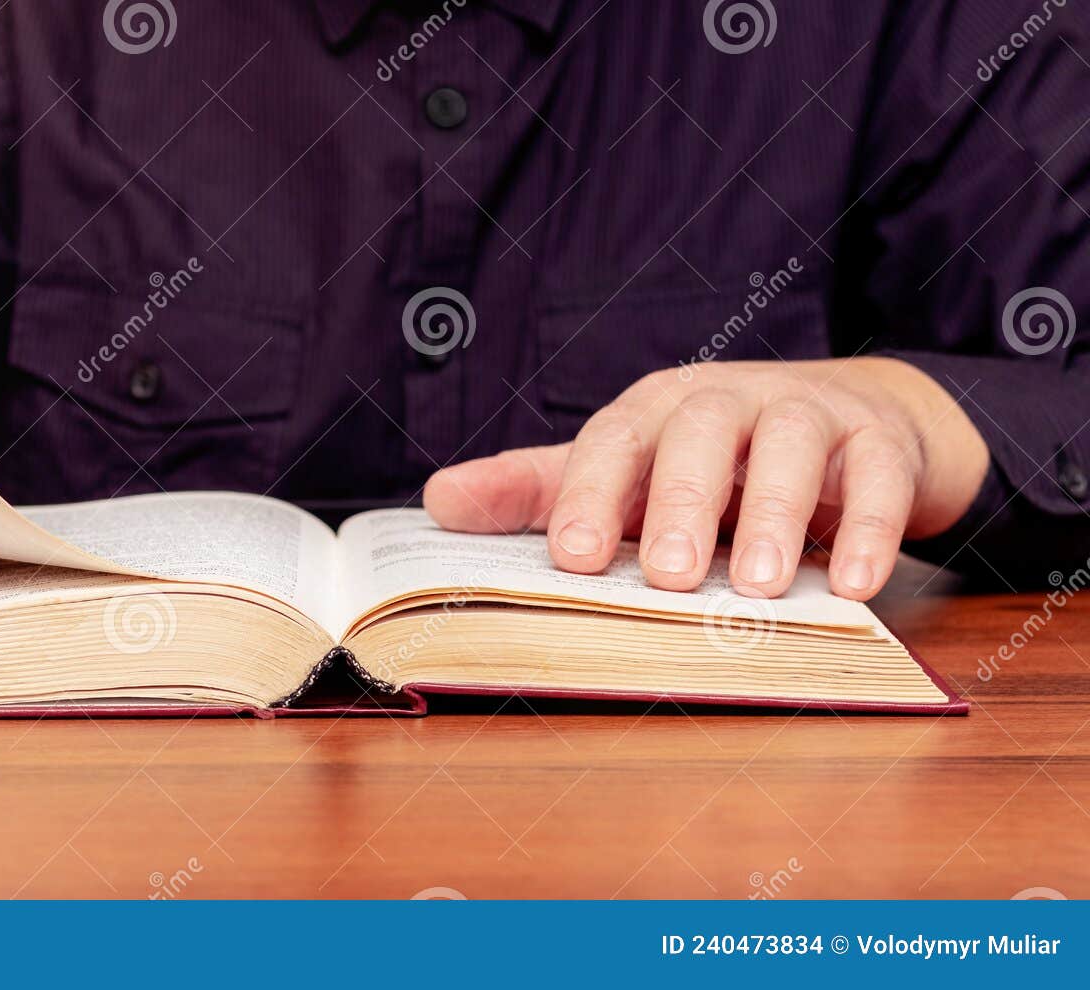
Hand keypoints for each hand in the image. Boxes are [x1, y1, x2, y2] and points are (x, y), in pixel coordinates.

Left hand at [423, 358, 988, 599]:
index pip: (613, 442)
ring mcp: (808, 413)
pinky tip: (856, 586)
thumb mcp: (623, 474)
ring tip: (760, 588)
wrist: (842, 423)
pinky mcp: (878, 441)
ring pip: (794, 447)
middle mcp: (727, 401)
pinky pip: (879, 477)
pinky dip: (872, 529)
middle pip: (700, 434)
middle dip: (684, 505)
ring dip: (778, 516)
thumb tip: (435, 502)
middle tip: (670, 579)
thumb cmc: (709, 464)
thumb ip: (537, 491)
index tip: (575, 560)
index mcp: (654, 411)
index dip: (592, 496)